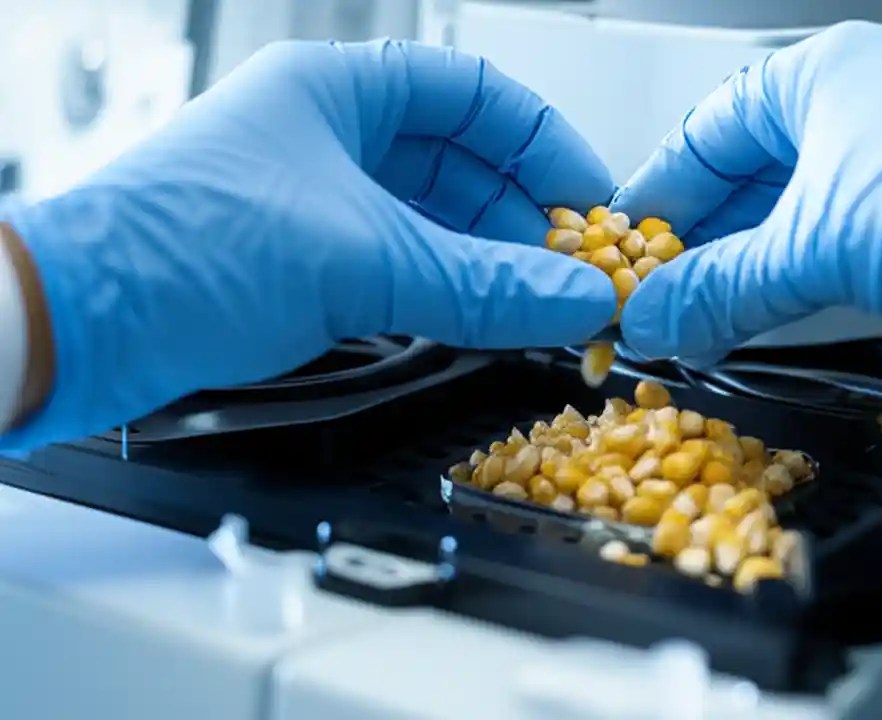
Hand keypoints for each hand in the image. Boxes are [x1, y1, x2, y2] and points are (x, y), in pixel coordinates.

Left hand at [2, 40, 615, 447]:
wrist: (81, 325)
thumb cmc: (178, 251)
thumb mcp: (360, 261)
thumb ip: (481, 284)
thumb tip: (572, 297)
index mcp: (335, 88)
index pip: (474, 94)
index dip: (543, 144)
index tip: (588, 199)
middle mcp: (326, 132)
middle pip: (459, 156)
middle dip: (521, 210)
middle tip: (569, 264)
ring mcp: (312, 195)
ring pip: (430, 213)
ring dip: (485, 254)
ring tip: (534, 299)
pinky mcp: (299, 255)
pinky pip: (398, 257)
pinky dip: (444, 284)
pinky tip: (477, 315)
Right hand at [612, 22, 881, 361]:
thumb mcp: (817, 247)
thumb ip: (722, 289)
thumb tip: (656, 318)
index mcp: (821, 75)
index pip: (704, 134)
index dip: (657, 198)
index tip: (626, 251)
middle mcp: (859, 100)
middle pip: (747, 174)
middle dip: (702, 243)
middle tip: (662, 298)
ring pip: (794, 207)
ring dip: (749, 264)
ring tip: (707, 314)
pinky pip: (837, 232)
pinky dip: (799, 272)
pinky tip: (775, 310)